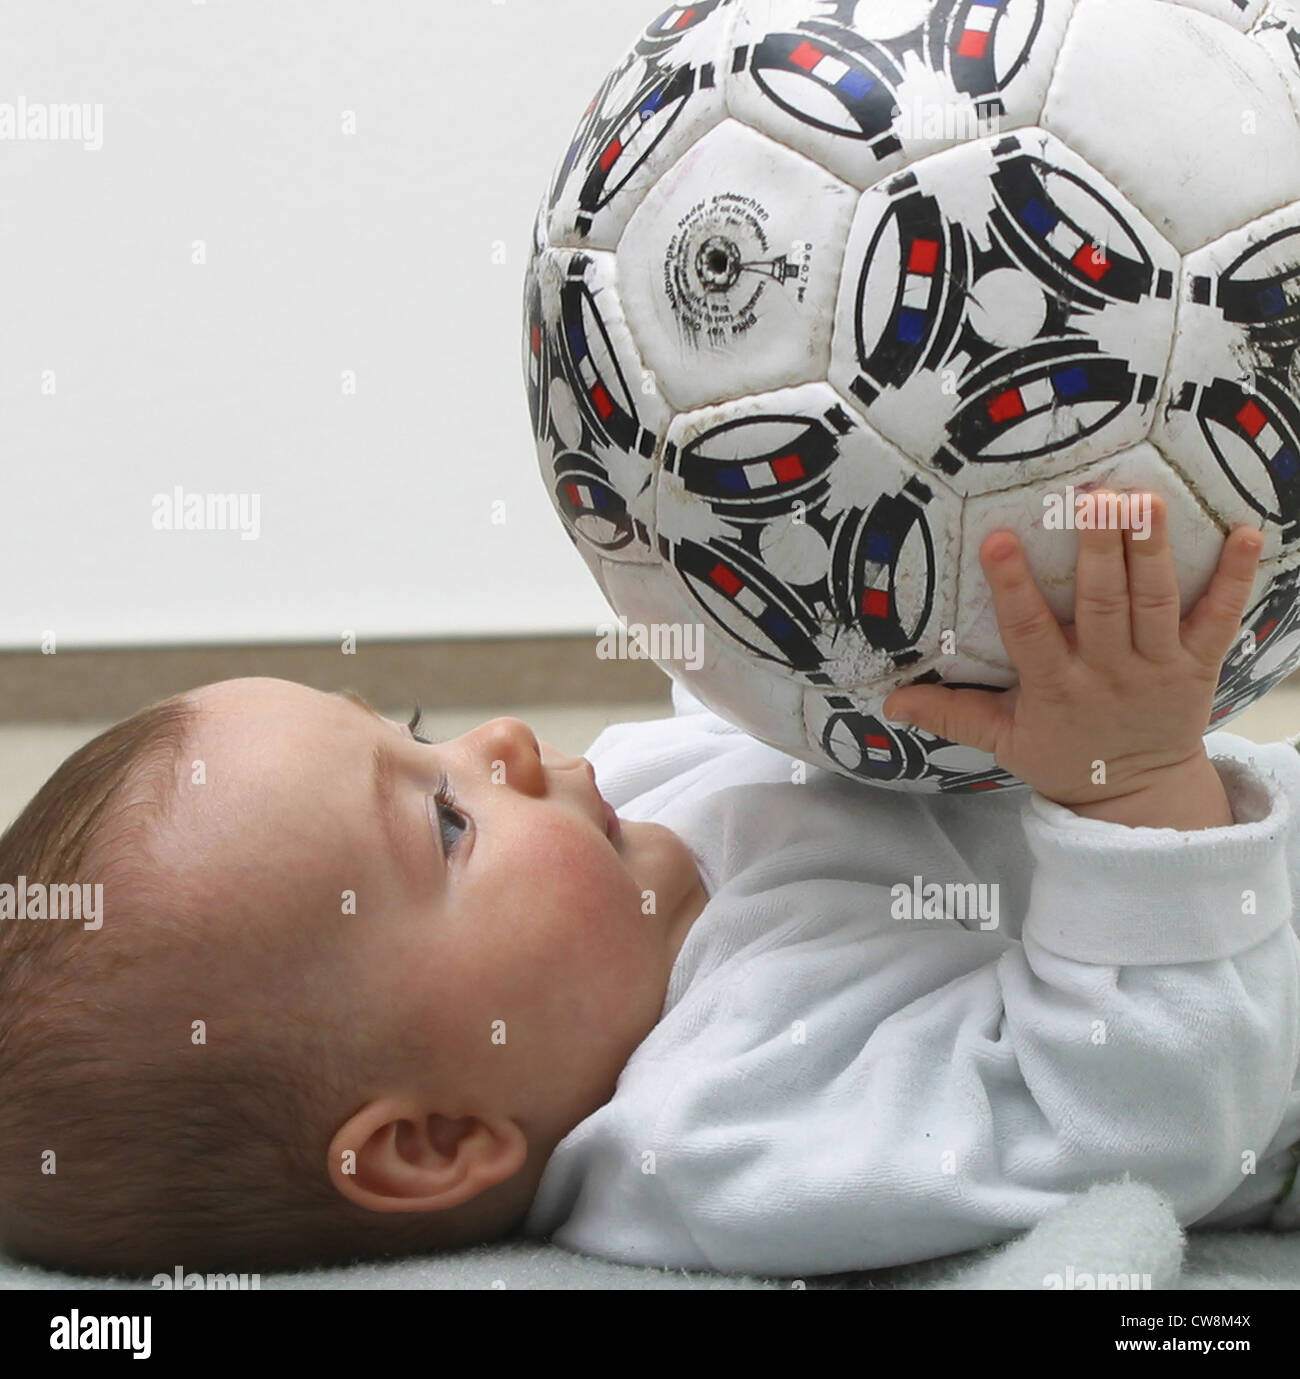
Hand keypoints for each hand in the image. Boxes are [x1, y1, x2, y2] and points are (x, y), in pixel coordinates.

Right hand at [881, 491, 1264, 821]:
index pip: (1031, 632)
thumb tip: (891, 702)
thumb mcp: (1002, 742)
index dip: (1014, 587)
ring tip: (1148, 500)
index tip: (1000, 541)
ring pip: (1156, 602)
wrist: (1138, 798)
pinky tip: (1248, 534)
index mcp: (1057, 689)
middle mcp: (1109, 673)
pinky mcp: (1199, 665)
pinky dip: (1237, 579)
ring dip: (1152, 549)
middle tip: (1097, 497)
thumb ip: (950, 715)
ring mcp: (1158, 667)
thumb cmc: (1065, 759)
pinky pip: (1221, 619)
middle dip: (1100, 549)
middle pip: (1104, 605)